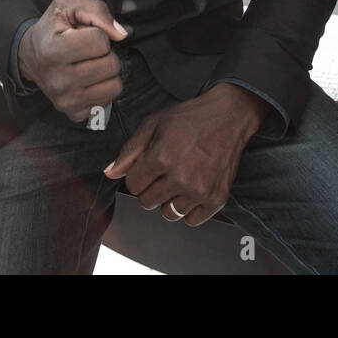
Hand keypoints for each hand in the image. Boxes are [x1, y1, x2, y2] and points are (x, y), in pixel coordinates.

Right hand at [18, 0, 125, 121]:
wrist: (31, 55)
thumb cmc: (52, 28)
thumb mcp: (67, 4)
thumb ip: (97, 10)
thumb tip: (121, 34)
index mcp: (52, 50)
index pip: (100, 41)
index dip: (97, 33)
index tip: (83, 34)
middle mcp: (57, 80)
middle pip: (110, 65)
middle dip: (105, 53)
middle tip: (88, 51)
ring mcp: (65, 100)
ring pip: (114, 86)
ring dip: (107, 71)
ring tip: (91, 64)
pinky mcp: (73, 112)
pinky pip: (108, 101)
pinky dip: (103, 88)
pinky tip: (89, 79)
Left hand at [104, 83, 267, 225]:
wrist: (228, 117)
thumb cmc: (189, 118)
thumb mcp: (153, 124)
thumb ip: (129, 151)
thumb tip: (109, 174)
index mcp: (162, 157)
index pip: (133, 185)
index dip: (137, 175)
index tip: (148, 165)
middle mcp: (181, 177)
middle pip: (148, 202)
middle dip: (150, 188)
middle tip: (164, 171)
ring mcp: (200, 190)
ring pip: (169, 214)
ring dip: (169, 200)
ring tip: (179, 180)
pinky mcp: (217, 198)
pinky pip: (192, 220)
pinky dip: (189, 208)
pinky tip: (192, 189)